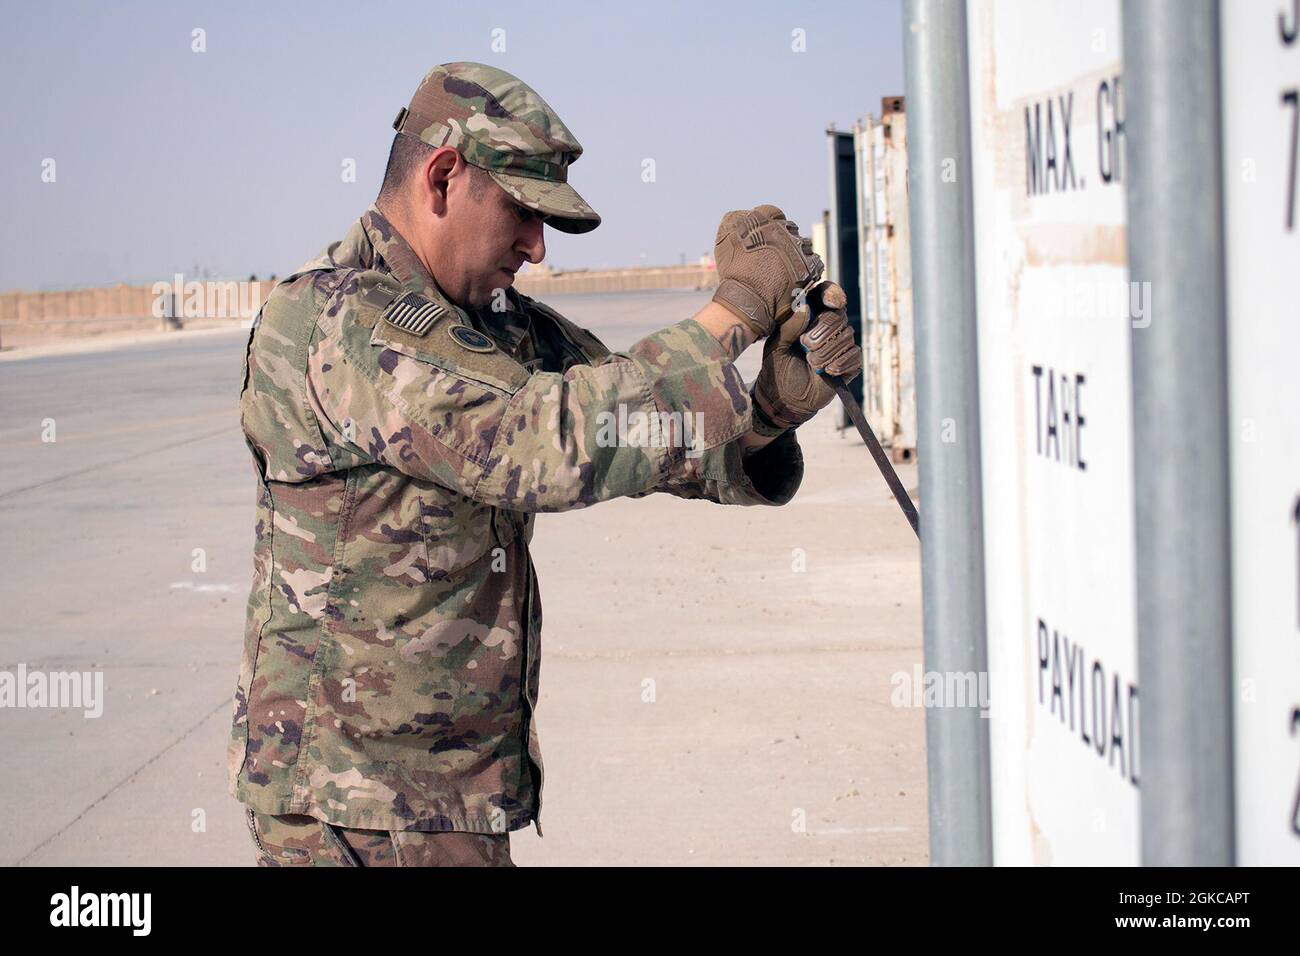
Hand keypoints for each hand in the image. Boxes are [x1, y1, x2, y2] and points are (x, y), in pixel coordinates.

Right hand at [712, 205, 823, 337]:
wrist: (746, 300)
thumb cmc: (733, 272)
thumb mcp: (724, 239)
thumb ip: (735, 220)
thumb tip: (744, 215)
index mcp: (763, 220)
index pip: (773, 212)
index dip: (770, 223)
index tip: (766, 235)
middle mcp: (783, 230)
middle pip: (790, 228)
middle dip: (784, 238)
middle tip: (775, 255)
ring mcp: (798, 248)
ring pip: (803, 244)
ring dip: (796, 252)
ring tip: (786, 267)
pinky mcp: (809, 267)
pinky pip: (814, 261)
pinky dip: (807, 267)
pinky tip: (796, 275)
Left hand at [752, 281, 860, 434]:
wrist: (784, 398)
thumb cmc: (778, 366)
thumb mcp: (777, 345)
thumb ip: (789, 326)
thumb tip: (804, 307)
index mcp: (810, 315)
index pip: (826, 295)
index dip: (832, 294)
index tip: (832, 302)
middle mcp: (828, 326)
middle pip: (839, 315)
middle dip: (824, 330)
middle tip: (806, 345)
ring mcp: (841, 344)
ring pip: (847, 335)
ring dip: (828, 350)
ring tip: (812, 362)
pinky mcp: (849, 363)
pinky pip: (854, 355)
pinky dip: (840, 362)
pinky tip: (827, 371)